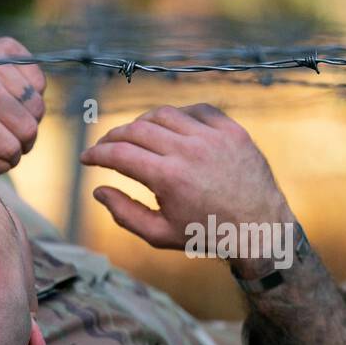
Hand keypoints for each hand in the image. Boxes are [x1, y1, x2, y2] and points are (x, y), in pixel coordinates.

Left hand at [0, 37, 45, 179]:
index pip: (10, 150)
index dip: (7, 159)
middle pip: (29, 129)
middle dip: (22, 142)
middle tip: (8, 138)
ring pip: (38, 106)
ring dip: (27, 117)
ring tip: (8, 117)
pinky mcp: (10, 48)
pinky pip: (39, 81)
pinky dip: (31, 94)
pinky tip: (12, 96)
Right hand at [80, 104, 293, 275]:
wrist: (259, 228)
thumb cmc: (205, 234)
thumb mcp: (158, 234)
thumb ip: (124, 213)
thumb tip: (98, 191)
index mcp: (167, 177)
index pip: (118, 154)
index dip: (96, 154)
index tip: (86, 158)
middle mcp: (188, 151)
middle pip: (136, 130)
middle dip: (113, 137)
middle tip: (105, 146)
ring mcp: (213, 137)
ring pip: (164, 114)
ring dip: (142, 123)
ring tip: (134, 136)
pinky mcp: (232, 131)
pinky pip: (197, 110)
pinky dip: (177, 116)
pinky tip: (170, 128)